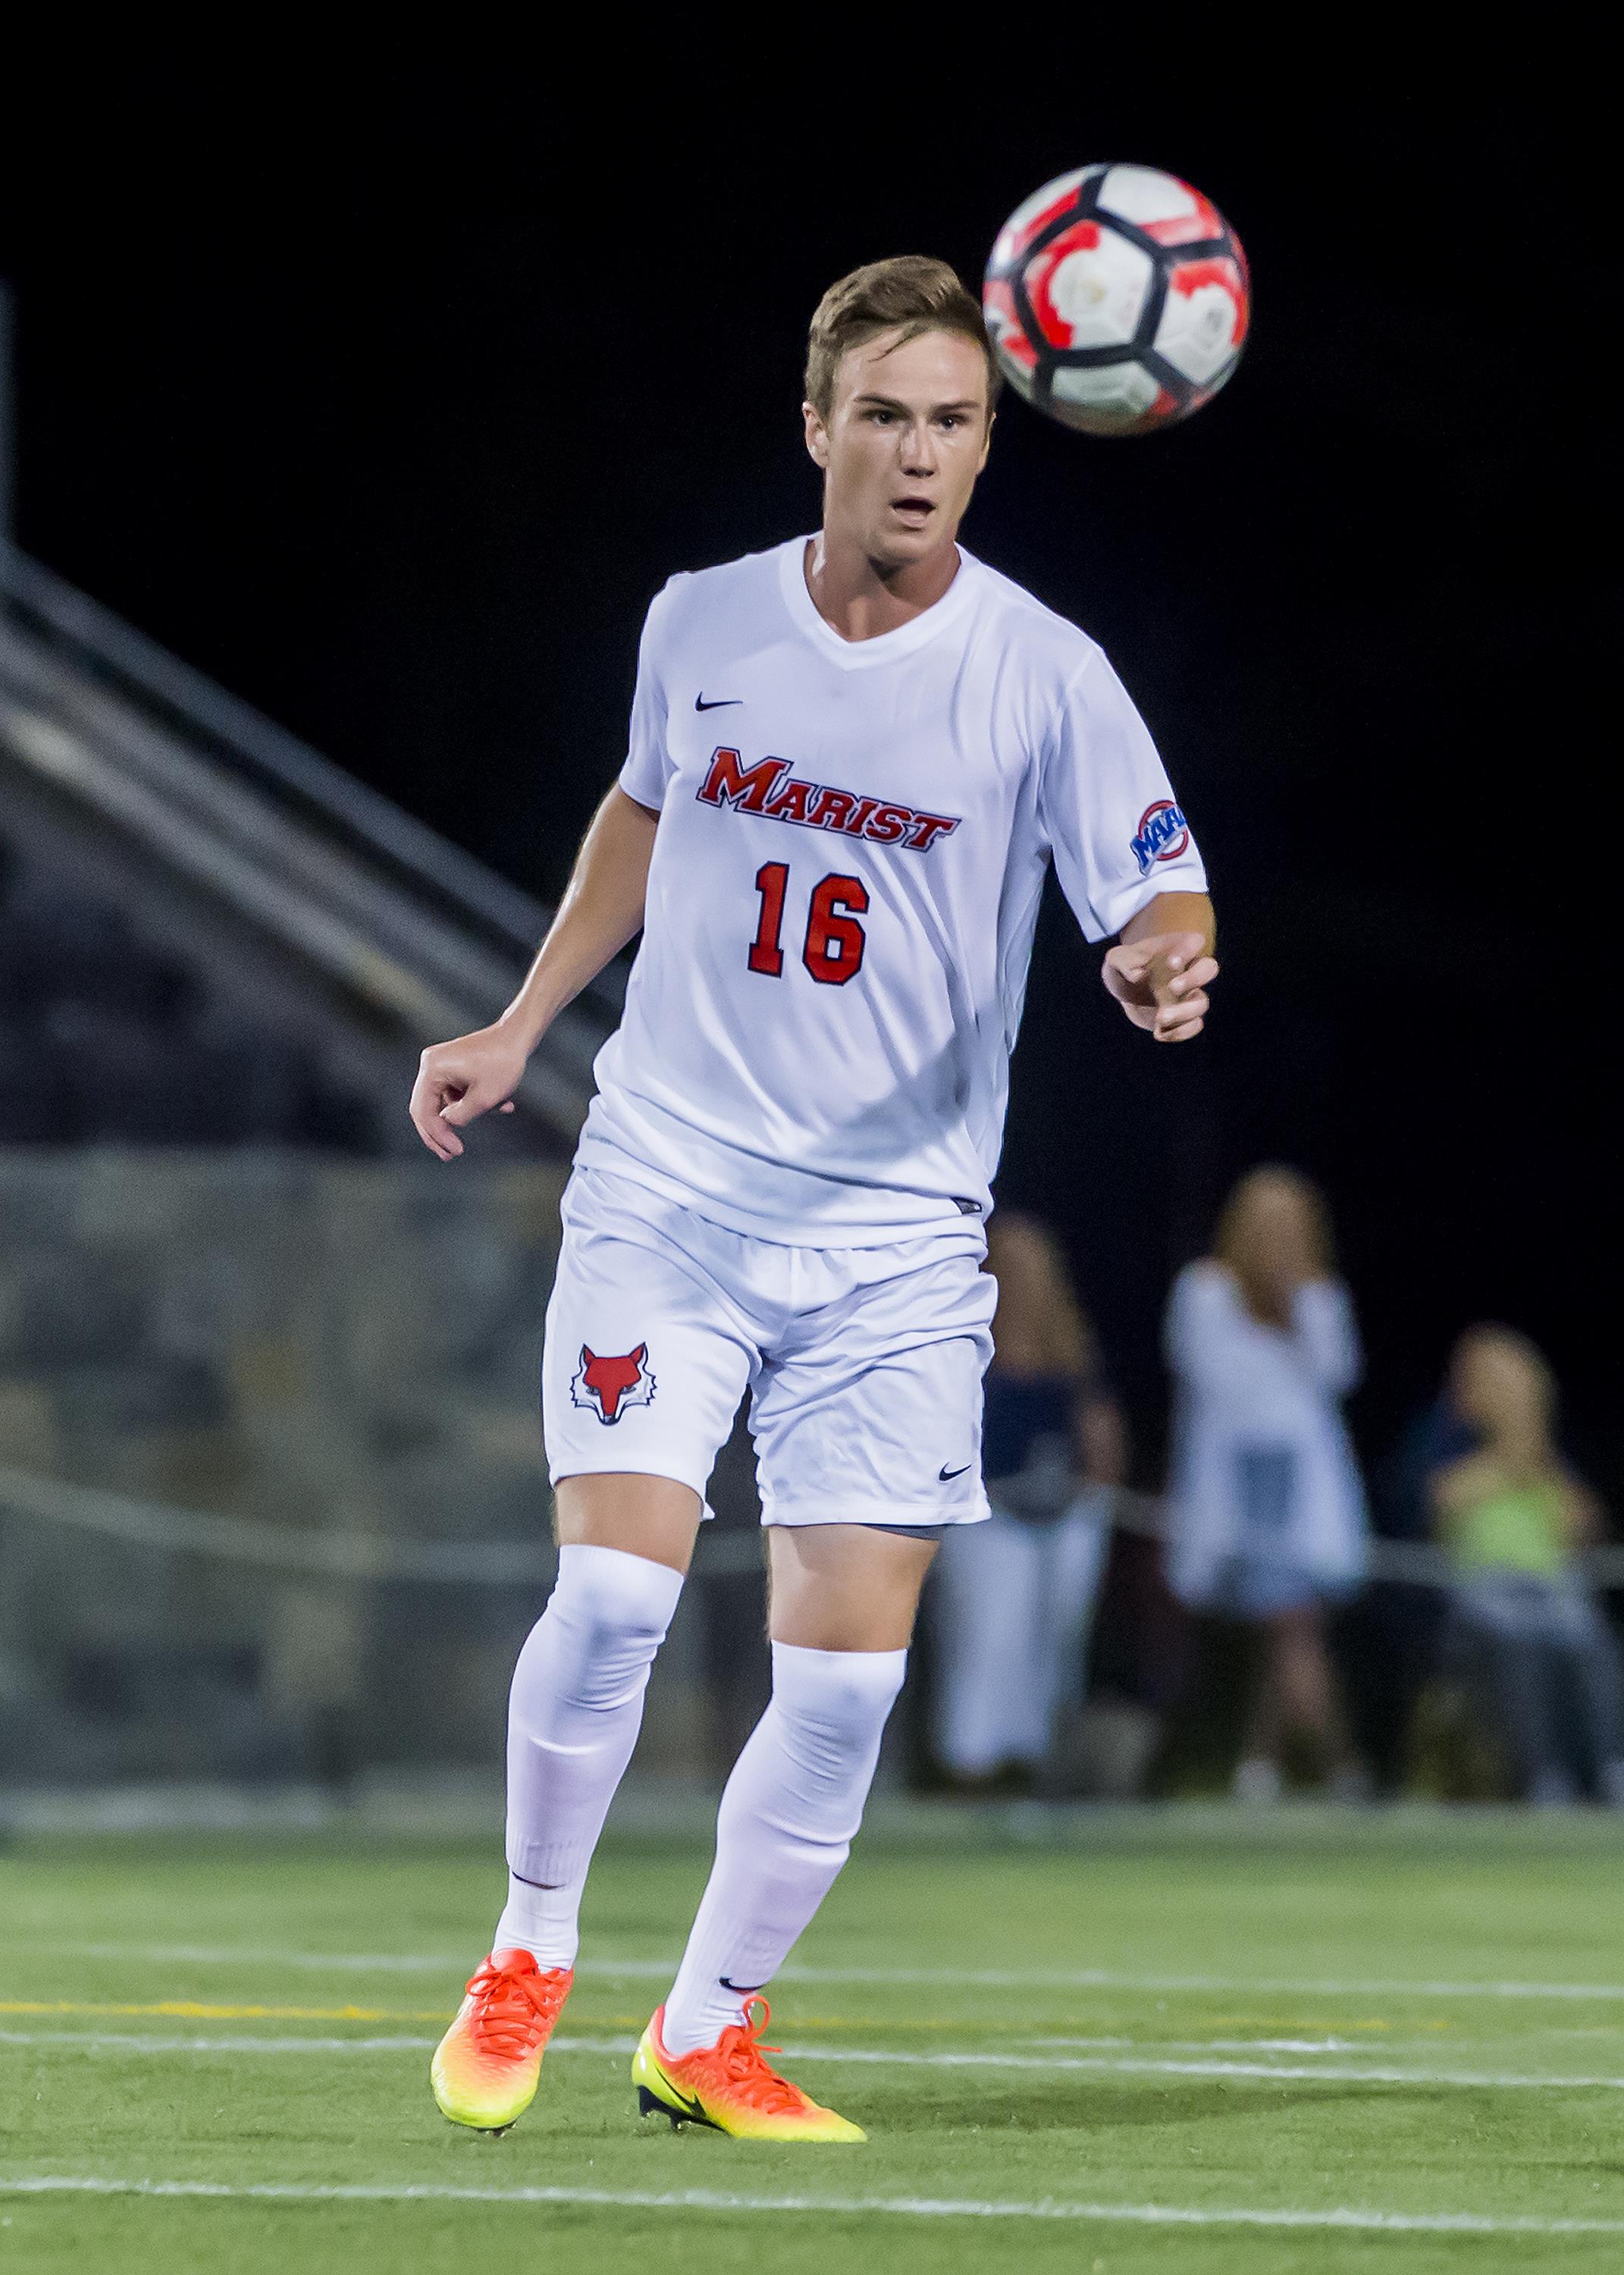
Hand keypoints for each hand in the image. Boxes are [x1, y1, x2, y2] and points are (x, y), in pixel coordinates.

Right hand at [409, 1024, 526, 1158]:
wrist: (518, 1035)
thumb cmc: (504, 1062)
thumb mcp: (485, 1098)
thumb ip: (461, 1116)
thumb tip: (447, 1124)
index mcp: (432, 1069)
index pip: (423, 1111)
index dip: (436, 1135)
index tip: (454, 1151)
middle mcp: (431, 1064)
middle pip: (427, 1107)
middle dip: (441, 1133)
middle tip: (451, 1155)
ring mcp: (440, 1064)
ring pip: (444, 1101)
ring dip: (467, 1114)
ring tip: (496, 1112)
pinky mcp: (453, 1066)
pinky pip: (456, 1092)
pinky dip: (473, 1102)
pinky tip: (502, 1104)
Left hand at [1101, 929, 1217, 1042]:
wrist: (1125, 989)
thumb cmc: (1125, 967)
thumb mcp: (1116, 959)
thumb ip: (1123, 960)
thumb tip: (1137, 974)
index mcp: (1176, 949)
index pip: (1195, 941)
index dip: (1189, 950)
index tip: (1170, 962)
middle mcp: (1188, 970)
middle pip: (1209, 968)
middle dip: (1194, 978)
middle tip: (1171, 987)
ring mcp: (1188, 995)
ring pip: (1202, 1003)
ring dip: (1184, 1013)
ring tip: (1160, 1017)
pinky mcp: (1184, 1017)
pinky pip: (1194, 1026)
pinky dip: (1179, 1033)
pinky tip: (1158, 1033)